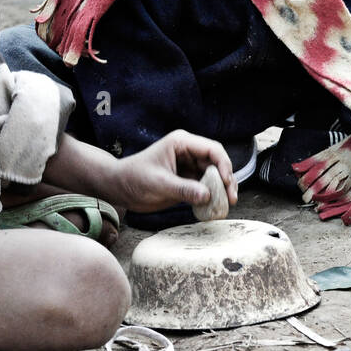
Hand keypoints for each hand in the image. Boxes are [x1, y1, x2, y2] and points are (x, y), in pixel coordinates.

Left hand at [113, 129, 234, 212]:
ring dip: (221, 190)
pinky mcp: (187, 180)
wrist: (119, 187)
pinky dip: (211, 197)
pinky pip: (205, 187)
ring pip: (214, 176)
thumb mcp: (158, 183)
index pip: (212, 150)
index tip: (226, 183)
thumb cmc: (134, 178)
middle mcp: (189, 152)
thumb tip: (207, 196)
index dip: (224, 165)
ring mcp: (189, 166)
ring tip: (226, 205)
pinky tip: (214, 208)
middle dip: (226, 180)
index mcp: (182, 143)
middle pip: (217, 163)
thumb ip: (182, 189)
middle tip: (231, 199)